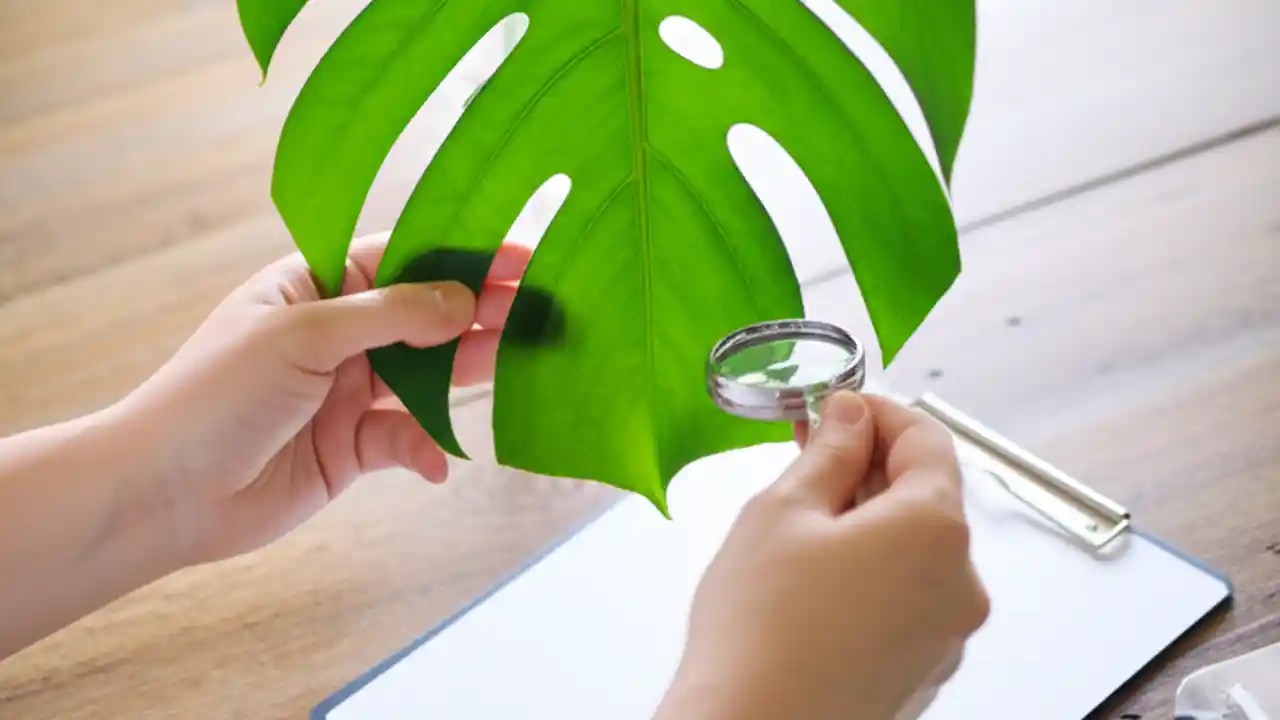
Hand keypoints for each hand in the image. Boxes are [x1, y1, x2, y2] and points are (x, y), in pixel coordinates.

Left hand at [119, 233, 529, 564]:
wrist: (165, 493)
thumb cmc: (215, 395)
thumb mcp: (303, 335)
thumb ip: (390, 316)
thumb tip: (464, 301)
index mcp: (313, 287)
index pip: (400, 258)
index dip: (458, 254)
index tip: (519, 256)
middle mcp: (337, 334)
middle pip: (424, 315)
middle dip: (478, 312)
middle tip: (538, 308)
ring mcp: (347, 391)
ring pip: (426, 375)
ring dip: (467, 373)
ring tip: (517, 365)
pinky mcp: (352, 448)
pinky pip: (406, 439)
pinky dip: (426, 448)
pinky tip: (439, 459)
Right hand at [656, 392, 989, 719]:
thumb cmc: (759, 632)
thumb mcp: (783, 510)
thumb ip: (829, 452)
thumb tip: (851, 417)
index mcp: (936, 530)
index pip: (927, 439)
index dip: (878, 411)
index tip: (839, 406)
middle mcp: (958, 585)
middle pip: (926, 496)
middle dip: (868, 466)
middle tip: (810, 451)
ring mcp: (944, 637)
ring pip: (914, 551)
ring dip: (868, 520)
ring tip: (801, 517)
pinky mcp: (920, 672)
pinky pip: (906, 599)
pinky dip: (871, 573)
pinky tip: (814, 576)